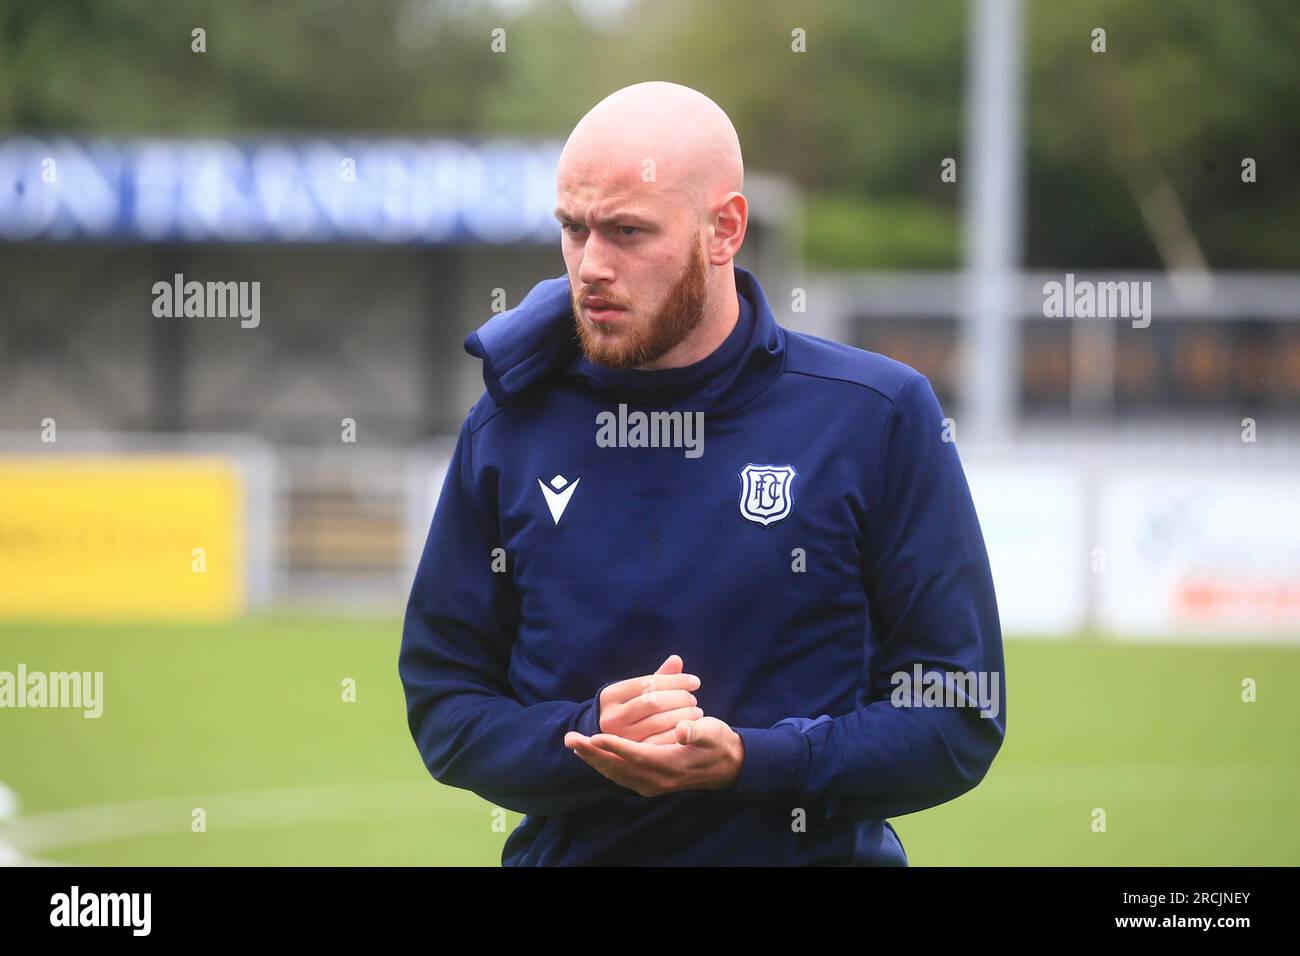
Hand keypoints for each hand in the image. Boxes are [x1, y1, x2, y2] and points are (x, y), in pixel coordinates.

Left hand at [565, 714, 744, 797]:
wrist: (727, 767)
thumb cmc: (719, 743)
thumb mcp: (714, 733)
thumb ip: (697, 731)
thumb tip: (683, 728)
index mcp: (671, 764)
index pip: (637, 755)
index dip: (615, 746)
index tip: (594, 736)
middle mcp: (658, 779)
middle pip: (619, 767)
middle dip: (593, 754)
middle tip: (570, 739)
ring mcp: (653, 785)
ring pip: (617, 774)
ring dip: (594, 761)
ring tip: (574, 746)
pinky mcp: (650, 785)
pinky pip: (621, 778)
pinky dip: (605, 768)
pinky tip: (593, 757)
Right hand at [577, 654, 703, 745]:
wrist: (608, 740)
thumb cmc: (630, 708)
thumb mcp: (637, 692)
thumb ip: (658, 677)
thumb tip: (677, 660)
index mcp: (611, 695)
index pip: (649, 682)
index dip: (676, 681)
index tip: (695, 682)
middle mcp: (611, 717)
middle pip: (654, 702)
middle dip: (679, 698)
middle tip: (693, 699)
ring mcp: (620, 738)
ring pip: (659, 721)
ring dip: (683, 715)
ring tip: (695, 711)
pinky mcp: (633, 754)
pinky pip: (662, 742)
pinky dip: (679, 732)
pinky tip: (689, 727)